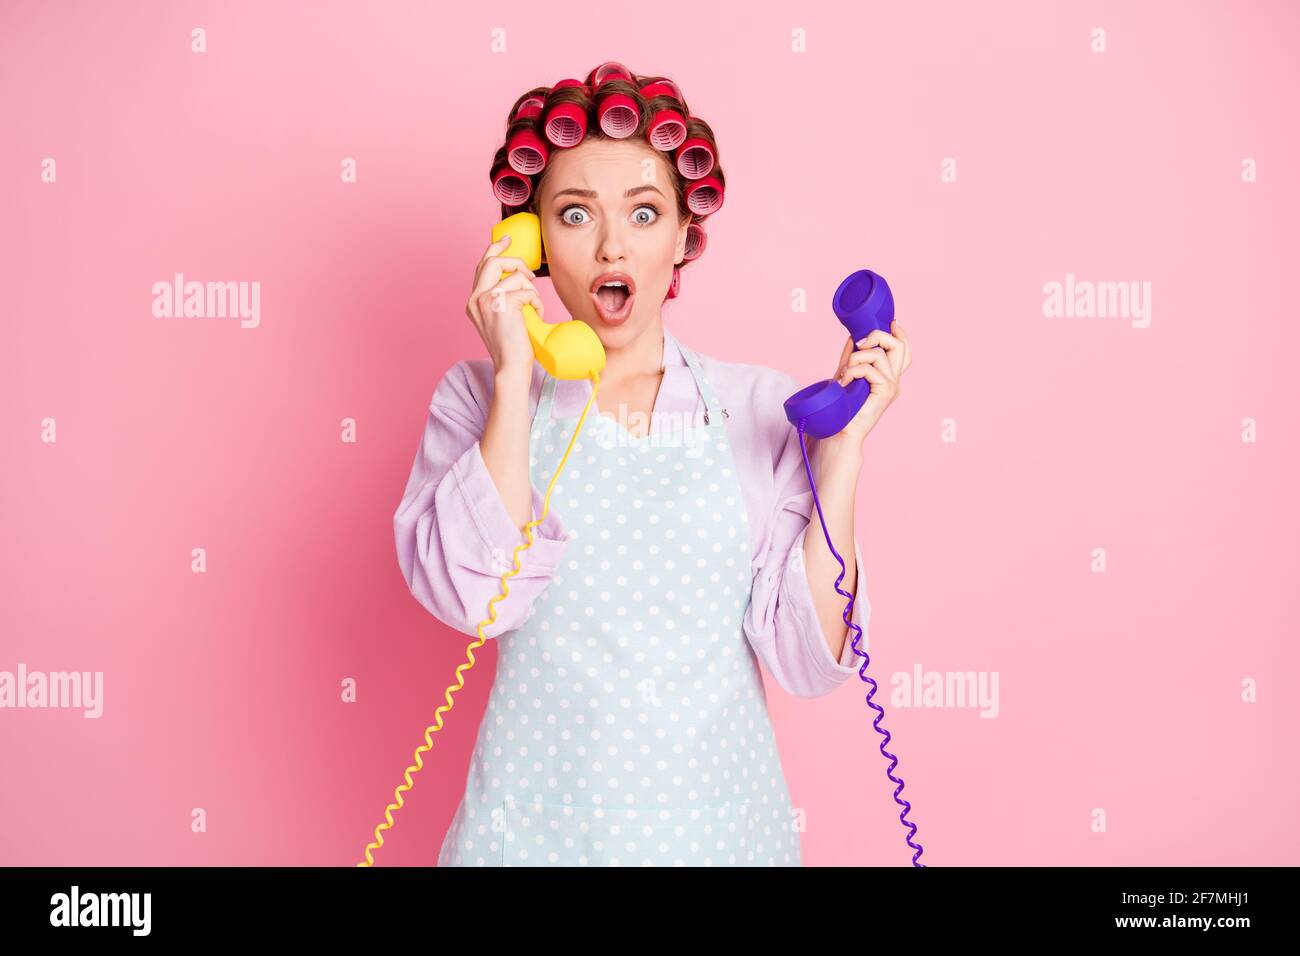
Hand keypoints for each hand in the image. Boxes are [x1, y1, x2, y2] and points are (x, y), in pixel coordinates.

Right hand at [465, 233, 543, 381]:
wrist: (510, 366)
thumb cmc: (511, 346)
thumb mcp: (501, 318)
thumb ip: (502, 297)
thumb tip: (518, 275)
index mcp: (473, 301)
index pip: (481, 266)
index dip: (494, 250)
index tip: (506, 240)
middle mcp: (475, 299)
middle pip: (493, 261)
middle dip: (515, 261)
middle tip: (531, 271)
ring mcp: (486, 301)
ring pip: (515, 277)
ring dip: (532, 290)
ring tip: (534, 308)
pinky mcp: (501, 305)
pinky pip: (527, 291)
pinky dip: (537, 302)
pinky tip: (537, 316)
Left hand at [825, 319, 911, 447]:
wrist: (840, 432)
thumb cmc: (842, 407)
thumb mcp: (846, 374)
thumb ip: (852, 356)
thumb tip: (854, 335)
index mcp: (888, 376)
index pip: (904, 351)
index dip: (901, 334)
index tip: (891, 322)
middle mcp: (894, 380)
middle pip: (899, 346)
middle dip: (878, 335)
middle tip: (859, 343)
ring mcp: (892, 386)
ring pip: (879, 354)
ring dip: (856, 358)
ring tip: (844, 373)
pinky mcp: (885, 392)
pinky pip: (870, 369)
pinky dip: (853, 371)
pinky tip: (844, 382)